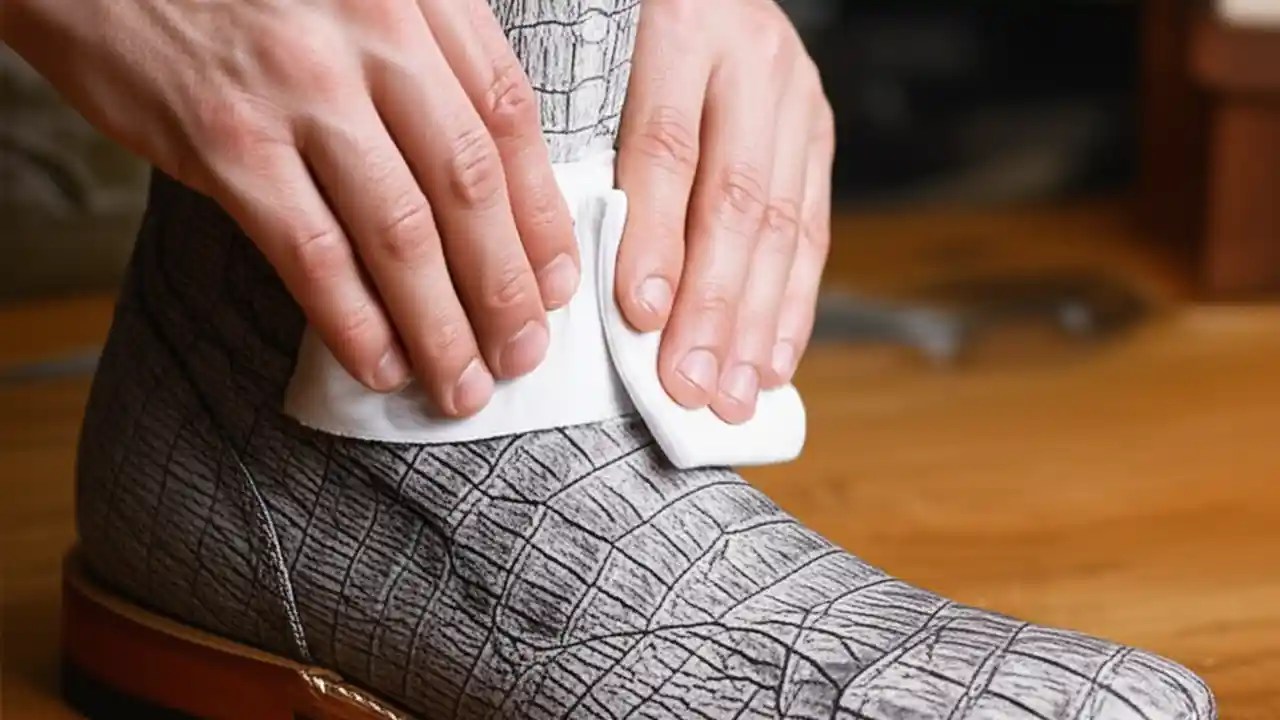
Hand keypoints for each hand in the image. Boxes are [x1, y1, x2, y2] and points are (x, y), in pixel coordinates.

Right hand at [3, 0, 577, 416]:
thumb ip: (423, 59)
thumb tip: (479, 181)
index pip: (507, 118)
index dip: (543, 212)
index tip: (560, 282)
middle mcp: (370, 37)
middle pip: (468, 184)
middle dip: (506, 286)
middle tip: (524, 353)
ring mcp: (298, 90)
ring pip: (399, 231)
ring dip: (440, 324)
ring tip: (462, 385)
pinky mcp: (225, 139)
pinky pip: (310, 251)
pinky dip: (353, 321)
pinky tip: (381, 365)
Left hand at [615, 0, 833, 423]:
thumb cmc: (623, 19)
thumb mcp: (594, 48)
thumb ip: (582, 127)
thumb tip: (564, 255)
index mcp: (683, 27)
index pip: (667, 146)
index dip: (654, 236)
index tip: (637, 313)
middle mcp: (754, 60)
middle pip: (735, 198)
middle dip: (712, 305)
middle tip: (687, 384)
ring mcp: (798, 97)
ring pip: (782, 224)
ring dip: (755, 323)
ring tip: (731, 395)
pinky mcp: (818, 132)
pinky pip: (812, 228)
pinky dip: (793, 304)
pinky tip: (773, 360)